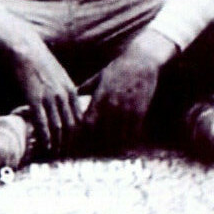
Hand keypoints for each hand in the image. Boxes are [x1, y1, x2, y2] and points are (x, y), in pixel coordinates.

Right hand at [0, 10, 83, 156]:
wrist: (21, 45)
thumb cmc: (36, 59)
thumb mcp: (56, 74)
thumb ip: (60, 89)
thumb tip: (58, 105)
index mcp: (71, 89)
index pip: (79, 119)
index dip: (76, 135)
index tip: (70, 146)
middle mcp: (63, 94)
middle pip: (71, 126)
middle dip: (68, 143)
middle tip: (63, 156)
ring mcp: (49, 96)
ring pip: (58, 127)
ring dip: (57, 144)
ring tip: (53, 155)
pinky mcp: (34, 97)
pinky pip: (42, 122)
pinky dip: (45, 137)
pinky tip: (45, 147)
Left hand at [84, 29, 173, 153]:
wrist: (141, 61)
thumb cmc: (118, 68)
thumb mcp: (100, 76)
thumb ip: (87, 87)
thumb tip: (72, 92)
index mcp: (100, 96)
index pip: (88, 122)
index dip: (84, 133)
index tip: (81, 140)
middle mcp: (112, 104)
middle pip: (102, 132)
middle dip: (97, 144)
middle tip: (94, 152)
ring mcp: (127, 108)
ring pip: (118, 135)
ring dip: (113, 145)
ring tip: (108, 152)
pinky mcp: (140, 111)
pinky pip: (133, 132)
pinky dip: (128, 140)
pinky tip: (125, 145)